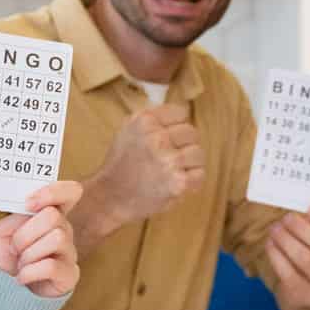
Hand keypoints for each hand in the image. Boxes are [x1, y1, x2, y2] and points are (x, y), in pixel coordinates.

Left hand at [0, 179, 82, 297]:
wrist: (5, 288)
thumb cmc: (8, 256)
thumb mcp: (4, 231)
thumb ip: (17, 216)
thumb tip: (30, 209)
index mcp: (51, 215)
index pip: (70, 192)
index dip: (54, 192)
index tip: (29, 204)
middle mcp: (65, 231)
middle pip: (54, 216)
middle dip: (26, 233)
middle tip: (16, 248)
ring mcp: (70, 253)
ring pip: (57, 238)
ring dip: (29, 253)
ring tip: (21, 264)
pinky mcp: (70, 275)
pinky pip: (52, 266)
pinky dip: (29, 272)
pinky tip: (22, 277)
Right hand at [88, 103, 203, 228]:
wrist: (110, 197)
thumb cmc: (120, 164)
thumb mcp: (128, 130)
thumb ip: (153, 119)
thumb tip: (181, 112)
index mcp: (144, 121)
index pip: (180, 113)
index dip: (177, 126)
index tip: (170, 138)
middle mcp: (157, 137)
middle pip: (191, 132)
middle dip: (184, 145)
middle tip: (172, 157)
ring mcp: (168, 160)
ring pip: (198, 153)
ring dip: (190, 164)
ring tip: (175, 171)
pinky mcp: (177, 181)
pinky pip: (199, 174)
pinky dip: (193, 181)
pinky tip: (179, 183)